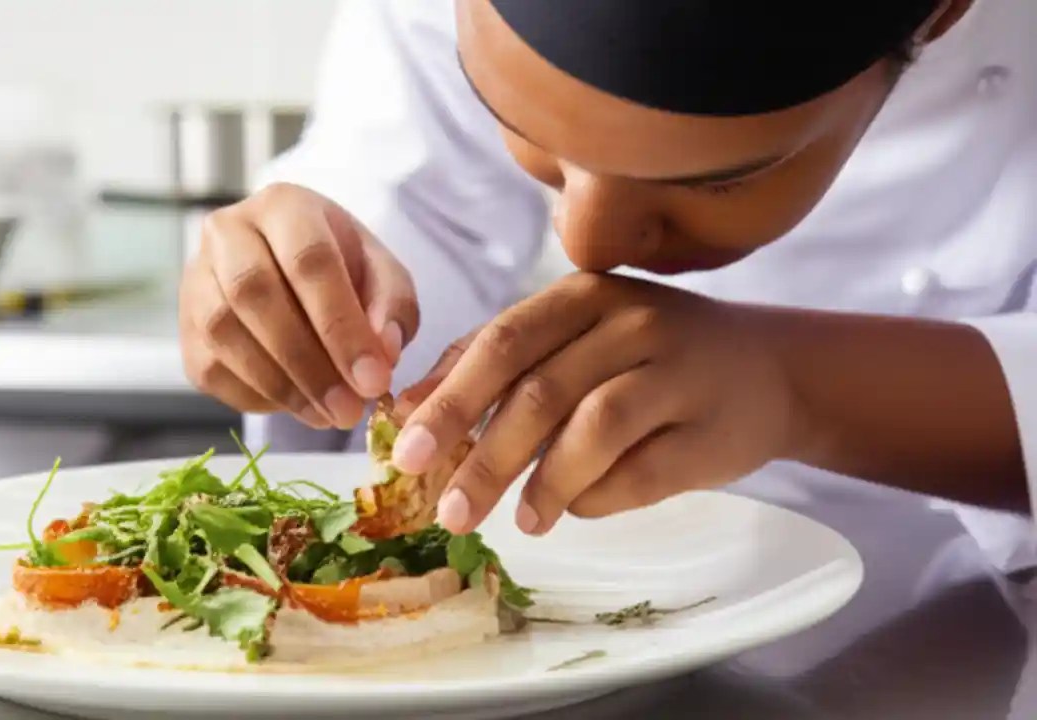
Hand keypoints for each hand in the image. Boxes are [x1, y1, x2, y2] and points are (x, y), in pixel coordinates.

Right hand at [180, 183, 417, 428]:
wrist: (290, 269)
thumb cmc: (342, 268)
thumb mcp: (382, 274)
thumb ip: (392, 308)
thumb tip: (383, 355)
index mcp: (284, 205)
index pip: (308, 261)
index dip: (342, 326)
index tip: (374, 380)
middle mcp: (228, 232)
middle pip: (255, 294)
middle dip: (308, 363)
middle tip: (349, 410)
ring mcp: (196, 279)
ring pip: (224, 334)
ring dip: (282, 386)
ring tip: (329, 415)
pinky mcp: (184, 327)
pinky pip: (211, 369)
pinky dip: (257, 396)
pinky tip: (298, 406)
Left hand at [391, 272, 802, 534]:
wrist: (767, 369)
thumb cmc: (645, 356)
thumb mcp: (572, 337)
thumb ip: (492, 362)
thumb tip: (405, 409)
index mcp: (584, 295)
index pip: (501, 342)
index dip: (449, 399)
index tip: (404, 453)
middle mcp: (632, 322)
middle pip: (541, 392)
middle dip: (484, 457)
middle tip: (449, 511)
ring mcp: (678, 373)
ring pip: (594, 430)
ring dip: (544, 484)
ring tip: (520, 521)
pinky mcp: (712, 430)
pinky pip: (642, 472)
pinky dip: (599, 497)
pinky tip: (575, 510)